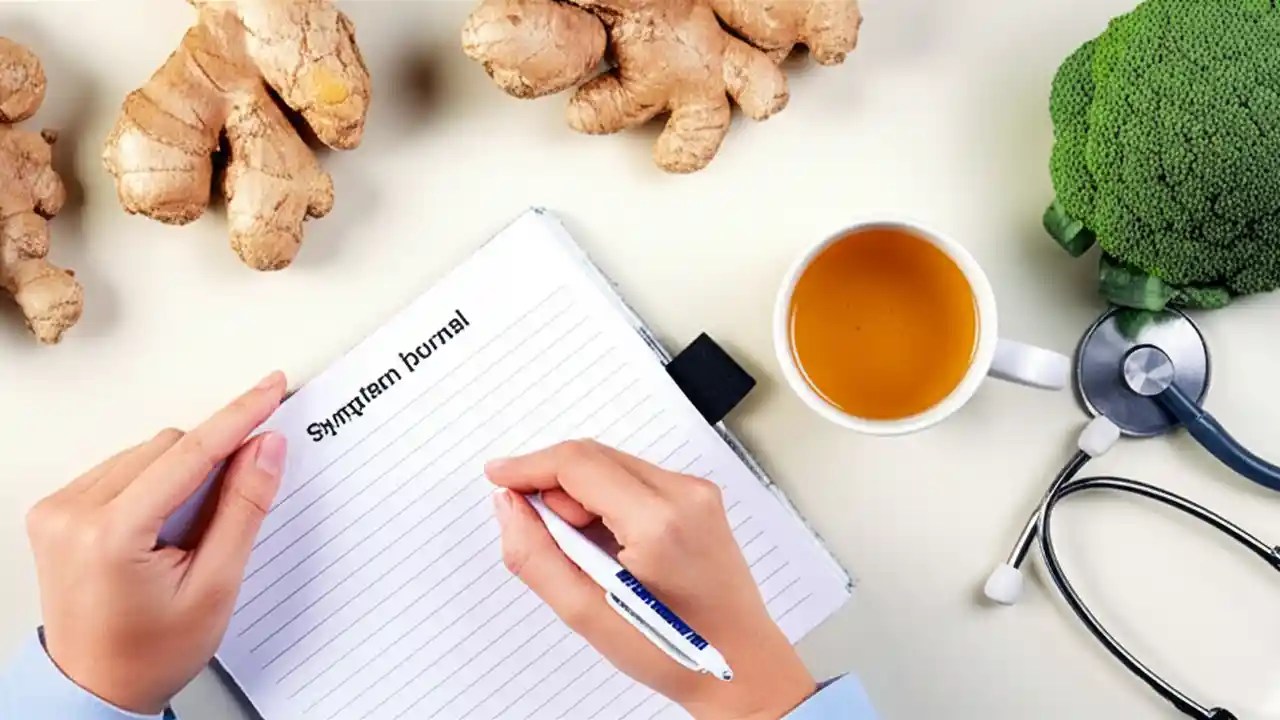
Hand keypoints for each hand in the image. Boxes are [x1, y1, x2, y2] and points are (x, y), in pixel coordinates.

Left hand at [24, 372, 288, 713]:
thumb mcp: (216, 585)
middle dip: (209, 466)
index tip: (269, 389)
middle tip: (223, 519)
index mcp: (110, 533)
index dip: (238, 417)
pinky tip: (159, 530)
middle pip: (166, 448)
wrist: (97, 687)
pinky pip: (121, 470)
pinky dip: (153, 486)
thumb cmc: (151, 652)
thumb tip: (265, 448)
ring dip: (180, 477)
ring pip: (145, 454)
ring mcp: (58, 510)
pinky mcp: (57, 510)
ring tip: (183, 539)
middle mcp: (72, 513)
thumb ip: (243, 508)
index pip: (189, 454)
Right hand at [486, 440, 815, 719]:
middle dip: (552, 483)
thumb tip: (509, 506)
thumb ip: (535, 554)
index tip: (498, 478)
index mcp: (658, 521)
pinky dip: (605, 500)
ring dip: (579, 494)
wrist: (741, 666)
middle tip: (535, 529)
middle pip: (594, 458)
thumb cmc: (675, 649)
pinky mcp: (699, 498)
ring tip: (581, 553)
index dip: (528, 466)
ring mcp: (697, 492)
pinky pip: (635, 479)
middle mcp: (684, 494)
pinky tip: (606, 546)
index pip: (577, 463)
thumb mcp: (587, 613)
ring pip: (613, 466)